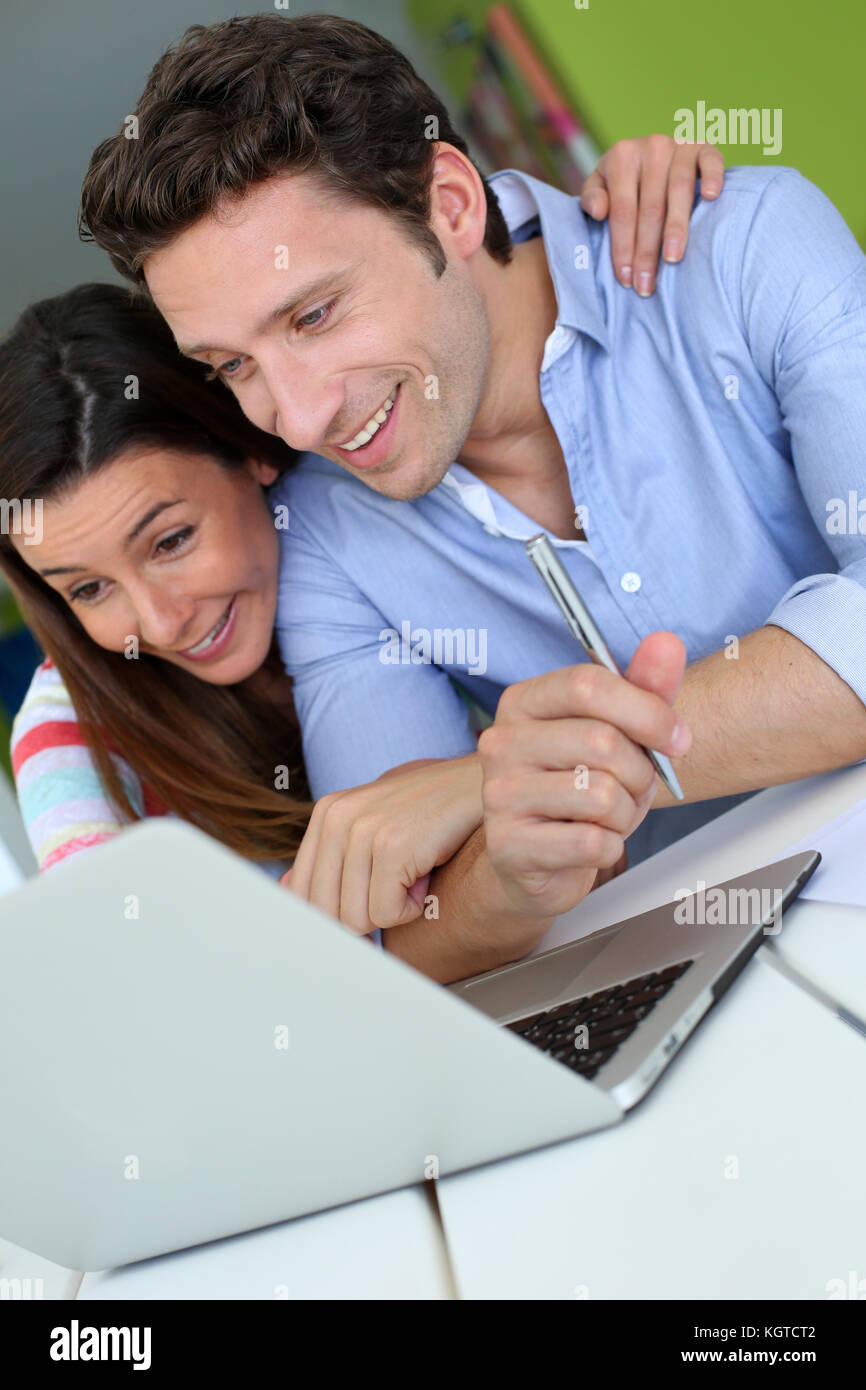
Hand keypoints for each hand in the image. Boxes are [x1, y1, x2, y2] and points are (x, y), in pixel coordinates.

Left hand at [280, 755, 482, 933]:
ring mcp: (363, 829)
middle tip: (397, 889)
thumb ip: (331, 855)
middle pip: (325, 912)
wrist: (486, 784)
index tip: (362, 916)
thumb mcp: (375, 824)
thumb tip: (287, 887)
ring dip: (393, 910)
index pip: (300, 893)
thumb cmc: (435, 810)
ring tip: (415, 874)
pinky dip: (413, 907)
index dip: (331, 917)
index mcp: (327, 812)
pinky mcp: (392, 846)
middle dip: (365, 914)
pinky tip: (428, 873)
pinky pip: (387, 913)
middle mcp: (337, 817)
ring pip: (355, 919)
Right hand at [477, 632, 689, 920]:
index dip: (647, 711)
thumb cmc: (580, 791)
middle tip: (634, 787)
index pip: (587, 684)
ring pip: (601, 795)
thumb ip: (645, 688)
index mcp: (524, 702)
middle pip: (602, 741)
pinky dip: (609, 846)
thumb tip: (667, 642)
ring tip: (609, 816)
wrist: (537, 859)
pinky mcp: (508, 845)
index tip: (676, 738)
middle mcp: (501, 742)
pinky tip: (591, 842)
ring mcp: (499, 794)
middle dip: (640, 773)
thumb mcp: (619, 735)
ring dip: (626, 813)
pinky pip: (591, 841)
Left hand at [581, 134, 724, 293]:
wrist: (649, 153)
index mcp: (621, 156)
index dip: (623, 247)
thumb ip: (591, 197)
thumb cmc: (621, 180)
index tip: (626, 279)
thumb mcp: (598, 185)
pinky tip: (711, 197)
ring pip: (679, 190)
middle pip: (650, 207)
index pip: (623, 210)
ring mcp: (679, 145)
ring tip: (672, 259)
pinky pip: (711, 159)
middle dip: (647, 250)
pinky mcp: (703, 146)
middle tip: (647, 284)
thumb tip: (599, 212)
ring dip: (677, 228)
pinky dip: (713, 176)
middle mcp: (651, 147)